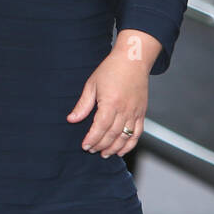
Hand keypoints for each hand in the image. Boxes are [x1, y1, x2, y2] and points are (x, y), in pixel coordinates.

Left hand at [66, 32, 158, 156]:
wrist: (133, 60)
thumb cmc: (111, 69)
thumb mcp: (92, 84)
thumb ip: (82, 105)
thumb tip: (71, 119)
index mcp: (111, 102)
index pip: (100, 127)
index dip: (92, 139)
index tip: (85, 146)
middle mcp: (125, 109)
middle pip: (112, 134)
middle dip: (101, 145)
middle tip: (92, 150)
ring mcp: (135, 112)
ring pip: (125, 136)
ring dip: (114, 148)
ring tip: (105, 154)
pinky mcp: (142, 112)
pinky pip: (137, 133)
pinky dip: (130, 144)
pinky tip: (121, 150)